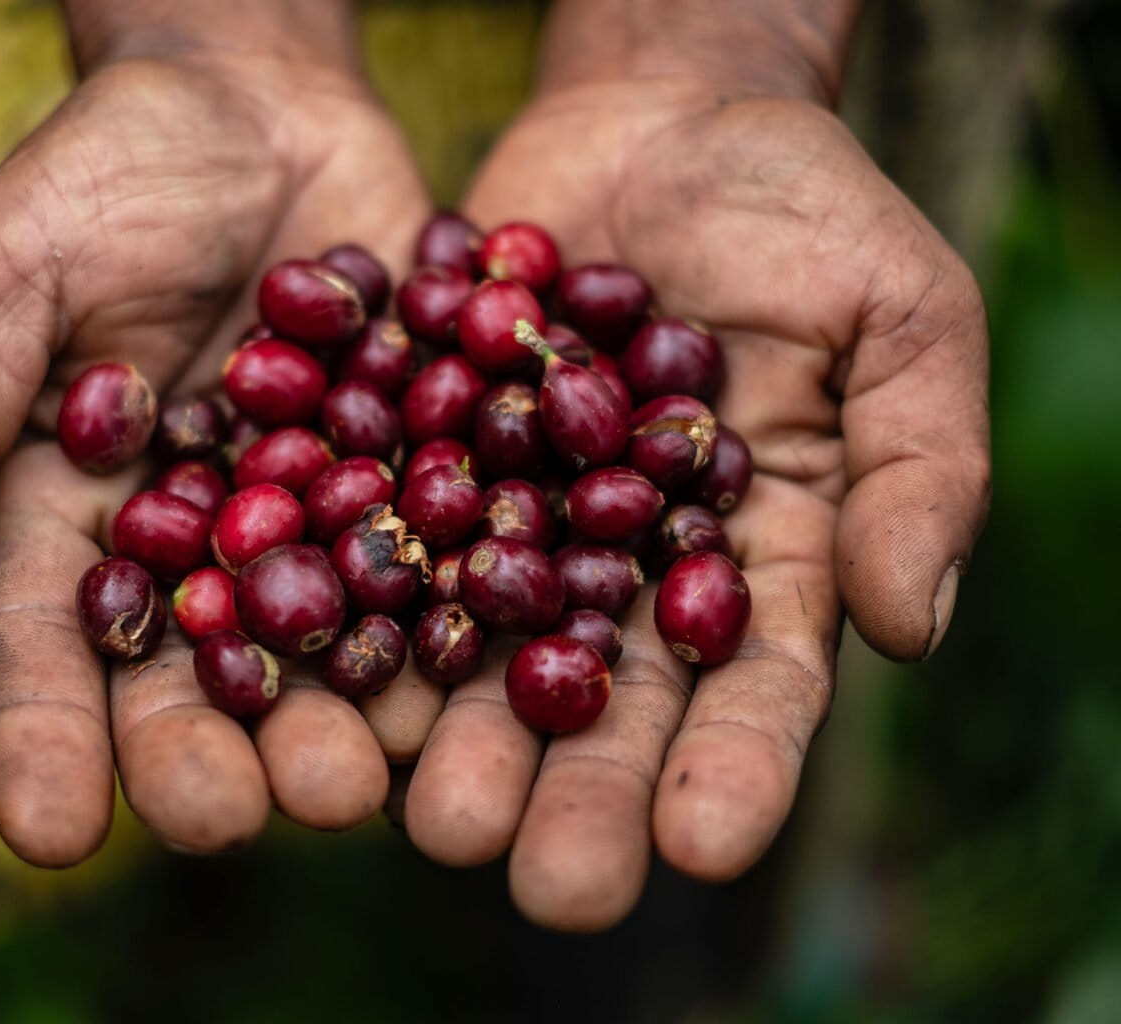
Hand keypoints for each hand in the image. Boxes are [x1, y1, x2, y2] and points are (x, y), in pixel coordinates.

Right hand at [0, 21, 429, 864]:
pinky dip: (460, 621)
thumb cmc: (108, 174)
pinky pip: (443, 562)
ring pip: (323, 650)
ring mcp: (313, 526)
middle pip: (191, 676)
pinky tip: (478, 683)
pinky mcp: (416, 483)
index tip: (47, 834)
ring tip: (357, 786)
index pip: (42, 646)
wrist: (262, 104)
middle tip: (227, 818)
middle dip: (204, 754)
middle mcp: (194, 549)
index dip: (42, 740)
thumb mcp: (9, 268)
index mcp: (70, 518)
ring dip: (339, 723)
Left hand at [398, 37, 990, 926]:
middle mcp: (622, 570)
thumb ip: (918, 466)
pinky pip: (383, 539)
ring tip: (422, 813)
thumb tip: (908, 627)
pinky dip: (356, 601)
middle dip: (574, 792)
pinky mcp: (419, 463)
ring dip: (451, 735)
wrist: (657, 121)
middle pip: (601, 700)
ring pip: (477, 648)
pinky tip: (324, 673)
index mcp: (751, 560)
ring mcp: (514, 523)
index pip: (751, 688)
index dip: (736, 769)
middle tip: (539, 882)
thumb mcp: (900, 315)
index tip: (704, 848)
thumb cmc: (805, 212)